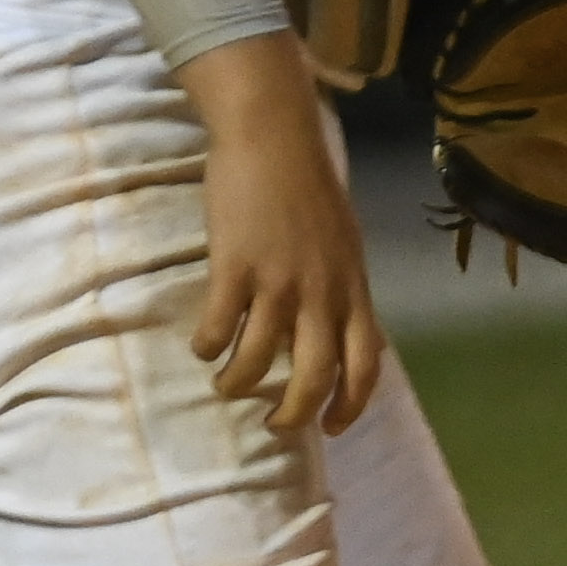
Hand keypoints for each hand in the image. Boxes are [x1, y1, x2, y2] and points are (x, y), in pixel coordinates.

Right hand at [184, 29, 385, 434]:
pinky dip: (208, 346)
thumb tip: (358, 337)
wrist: (274, 137)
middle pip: (313, 376)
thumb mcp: (347, 245)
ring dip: (238, 382)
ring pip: (258, 359)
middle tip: (272, 424)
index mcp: (353, 289)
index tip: (329, 428)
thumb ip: (348, 292)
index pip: (364, 366)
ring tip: (225, 384)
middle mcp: (321, 294)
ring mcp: (277, 282)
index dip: (350, 407)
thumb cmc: (310, 186)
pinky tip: (202, 346)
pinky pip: (218, 327)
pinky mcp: (234, 268)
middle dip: (291, 413)